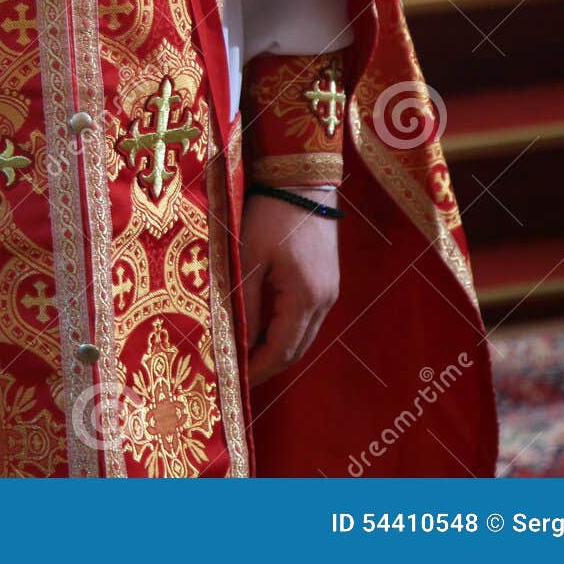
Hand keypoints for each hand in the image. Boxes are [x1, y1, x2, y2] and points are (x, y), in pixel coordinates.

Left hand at [240, 188, 339, 385]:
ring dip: (276, 350)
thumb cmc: (272, 215)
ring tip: (245, 357)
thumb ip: (243, 304)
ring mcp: (329, 292)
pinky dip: (284, 331)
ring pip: (302, 336)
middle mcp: (324, 301)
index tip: (234, 381)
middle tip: (237, 375)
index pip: (282, 350)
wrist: (303, 181)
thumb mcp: (249, 259)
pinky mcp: (326, 281)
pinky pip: (305, 319)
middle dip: (267, 366)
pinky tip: (263, 330)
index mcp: (306, 297)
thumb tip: (235, 344)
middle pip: (296, 350)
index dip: (258, 369)